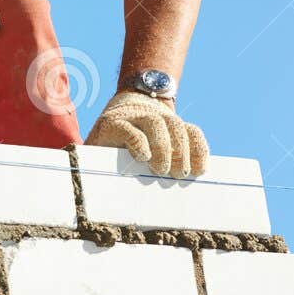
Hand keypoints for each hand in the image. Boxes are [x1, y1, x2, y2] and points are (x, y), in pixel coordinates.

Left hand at [85, 90, 208, 178]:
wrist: (126, 107)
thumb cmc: (108, 140)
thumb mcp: (96, 147)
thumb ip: (95, 162)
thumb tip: (93, 187)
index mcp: (113, 123)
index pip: (126, 127)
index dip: (136, 140)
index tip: (143, 157)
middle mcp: (138, 116)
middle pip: (154, 123)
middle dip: (162, 148)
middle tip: (164, 172)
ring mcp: (160, 116)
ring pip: (176, 125)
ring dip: (182, 150)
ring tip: (181, 174)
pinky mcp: (178, 122)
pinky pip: (193, 131)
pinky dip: (199, 148)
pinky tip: (200, 168)